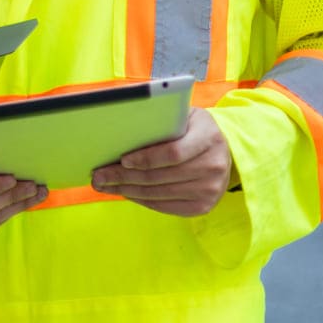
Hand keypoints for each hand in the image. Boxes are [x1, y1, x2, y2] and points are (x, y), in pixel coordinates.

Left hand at [91, 107, 232, 216]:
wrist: (224, 150)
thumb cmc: (193, 129)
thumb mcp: (183, 115)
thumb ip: (160, 120)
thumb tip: (120, 130)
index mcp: (208, 137)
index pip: (173, 153)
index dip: (145, 158)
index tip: (122, 160)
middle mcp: (213, 166)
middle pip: (160, 177)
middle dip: (124, 177)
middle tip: (99, 176)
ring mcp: (210, 189)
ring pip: (159, 194)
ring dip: (128, 191)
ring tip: (105, 186)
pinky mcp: (203, 206)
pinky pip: (166, 207)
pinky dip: (143, 201)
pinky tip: (126, 193)